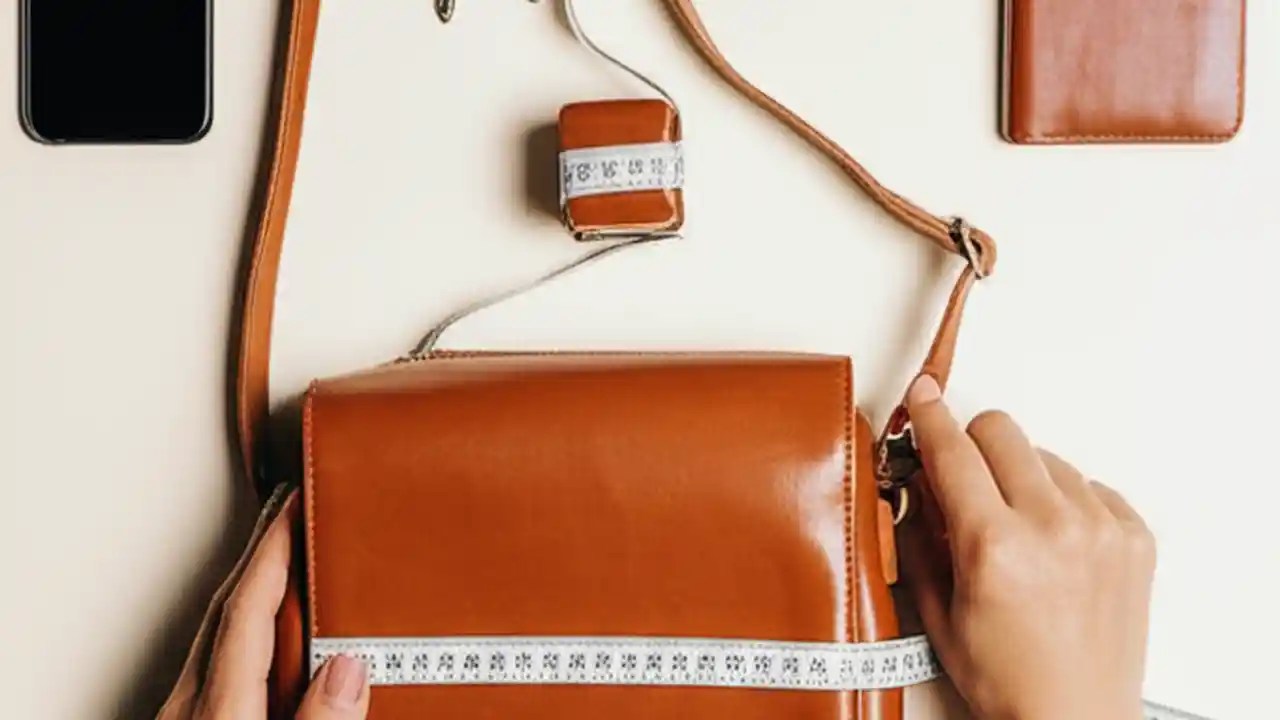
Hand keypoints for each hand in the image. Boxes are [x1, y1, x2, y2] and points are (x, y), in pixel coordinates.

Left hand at [158, 492, 370, 719]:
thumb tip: (348, 668)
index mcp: (219, 713)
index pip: (248, 609)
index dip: (273, 549)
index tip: (293, 505)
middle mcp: (190, 712)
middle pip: (224, 611)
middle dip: (259, 555)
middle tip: (286, 512)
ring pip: (215, 637)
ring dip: (249, 593)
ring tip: (280, 566)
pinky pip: (213, 665)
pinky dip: (240, 632)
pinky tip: (260, 641)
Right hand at [900, 376, 1155, 719]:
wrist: (1074, 719)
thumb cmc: (1009, 680)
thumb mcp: (938, 610)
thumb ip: (920, 536)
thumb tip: (916, 484)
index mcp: (995, 545)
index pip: (952, 450)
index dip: (930, 417)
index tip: (924, 394)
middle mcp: (1053, 527)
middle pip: (1002, 430)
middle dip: (972, 446)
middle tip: (965, 483)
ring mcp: (1101, 529)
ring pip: (1045, 456)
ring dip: (1020, 479)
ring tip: (1017, 533)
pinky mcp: (1133, 537)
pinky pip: (1088, 485)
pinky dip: (1064, 503)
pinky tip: (1053, 546)